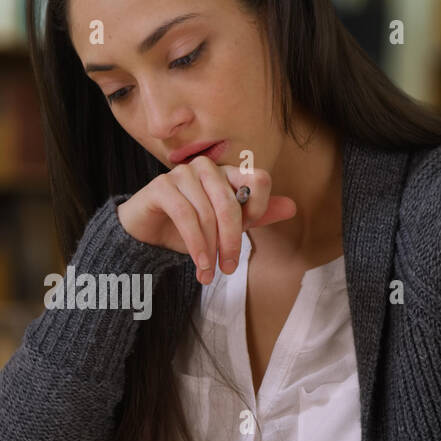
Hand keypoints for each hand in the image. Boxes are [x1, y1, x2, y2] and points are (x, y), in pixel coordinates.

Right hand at [116, 158, 296, 285]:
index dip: (258, 208)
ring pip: (208, 213)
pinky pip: (186, 216)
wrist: (148, 236)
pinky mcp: (162, 186)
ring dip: (210, 249)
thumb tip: (292, 207)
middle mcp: (206, 168)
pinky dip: (196, 244)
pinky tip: (199, 264)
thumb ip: (256, 215)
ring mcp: (182, 174)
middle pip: (231, 202)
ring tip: (209, 273)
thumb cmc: (188, 229)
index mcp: (227, 172)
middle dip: (231, 241)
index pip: (258, 179)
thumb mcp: (226, 227)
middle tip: (228, 268)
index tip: (250, 233)